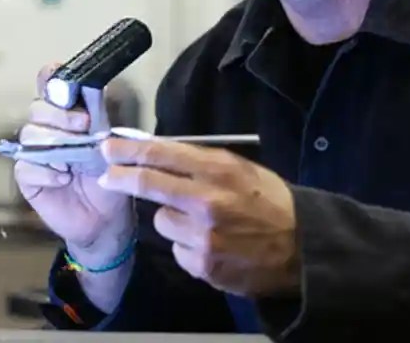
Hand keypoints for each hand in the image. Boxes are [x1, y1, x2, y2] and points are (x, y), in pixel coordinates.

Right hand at [13, 63, 132, 260]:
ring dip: (55, 144)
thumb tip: (92, 86)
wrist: (106, 217)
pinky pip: (26, 165)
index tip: (63, 82)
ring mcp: (33, 152)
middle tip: (84, 125)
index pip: (48, 85)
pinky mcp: (27, 176)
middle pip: (37, 108)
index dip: (50, 78)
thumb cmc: (109, 176)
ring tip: (75, 160)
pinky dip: (47, 171)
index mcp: (66, 113)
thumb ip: (97, 115)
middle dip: (60, 114)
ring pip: (30, 134)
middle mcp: (46, 128)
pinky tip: (64, 178)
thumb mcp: (109, 142)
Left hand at [98, 137, 299, 297]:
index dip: (130, 149)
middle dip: (121, 177)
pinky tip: (211, 245)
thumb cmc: (271, 203)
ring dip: (172, 220)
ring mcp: (202, 236)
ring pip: (162, 222)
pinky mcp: (202, 265)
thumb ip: (202, 162)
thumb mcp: (243, 170)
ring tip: (201, 223)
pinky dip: (188, 246)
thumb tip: (159, 152)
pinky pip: (177, 249)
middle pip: (148, 184)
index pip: (162, 154)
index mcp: (220, 170)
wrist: (302, 249)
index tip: (110, 145)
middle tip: (107, 174)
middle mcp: (207, 201)